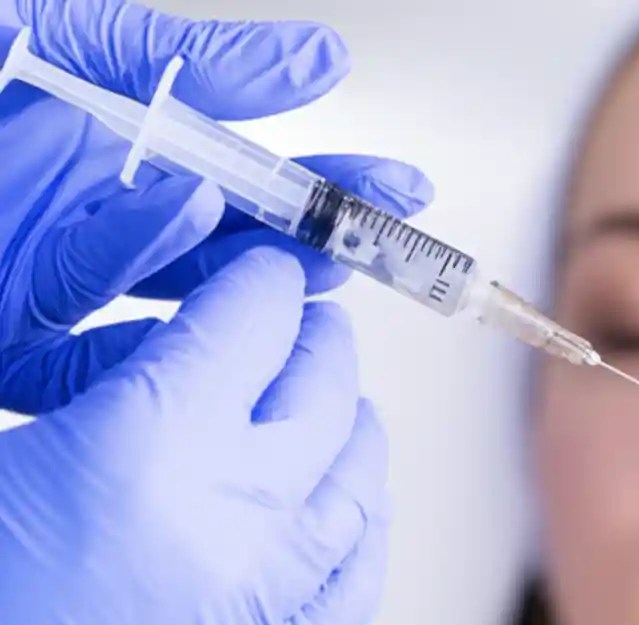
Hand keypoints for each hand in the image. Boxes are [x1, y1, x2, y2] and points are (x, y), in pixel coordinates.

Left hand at [0, 0, 431, 413]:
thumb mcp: (56, 39)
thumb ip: (185, 58)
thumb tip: (319, 61)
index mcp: (115, 142)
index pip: (248, 170)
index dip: (330, 179)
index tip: (401, 189)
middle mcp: (96, 217)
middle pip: (231, 251)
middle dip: (310, 249)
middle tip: (374, 251)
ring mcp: (51, 287)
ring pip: (179, 318)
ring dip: (243, 304)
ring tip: (293, 282)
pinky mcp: (7, 351)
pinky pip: (92, 373)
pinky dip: (141, 360)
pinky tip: (177, 338)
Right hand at [0, 249, 391, 624]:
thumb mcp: (9, 458)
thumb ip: (104, 390)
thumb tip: (174, 356)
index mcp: (150, 440)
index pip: (256, 318)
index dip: (264, 281)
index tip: (264, 274)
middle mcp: (234, 510)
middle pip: (325, 387)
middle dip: (317, 338)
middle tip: (302, 324)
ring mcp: (266, 591)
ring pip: (360, 476)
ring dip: (352, 422)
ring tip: (336, 401)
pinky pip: (359, 581)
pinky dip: (367, 528)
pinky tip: (354, 507)